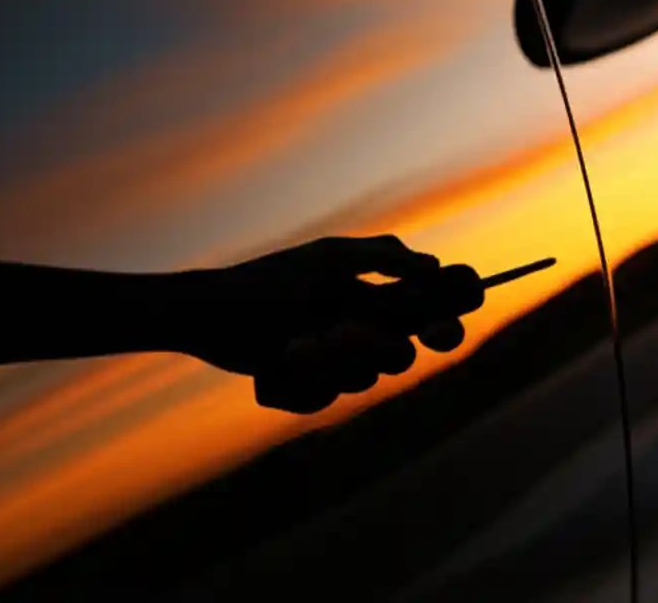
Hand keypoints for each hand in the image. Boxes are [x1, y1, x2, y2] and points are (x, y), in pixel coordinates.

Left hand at [186, 236, 483, 413]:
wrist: (210, 314)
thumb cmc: (272, 282)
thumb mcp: (330, 261)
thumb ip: (385, 260)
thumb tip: (434, 268)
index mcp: (375, 297)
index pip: (430, 310)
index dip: (446, 318)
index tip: (442, 324)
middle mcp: (363, 330)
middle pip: (402, 352)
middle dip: (376, 347)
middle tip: (349, 334)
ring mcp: (338, 361)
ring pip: (365, 377)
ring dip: (331, 359)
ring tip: (297, 342)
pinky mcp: (312, 385)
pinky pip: (329, 396)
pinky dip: (307, 383)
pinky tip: (284, 362)